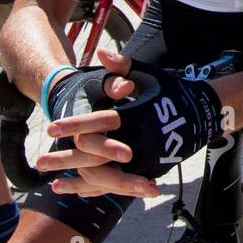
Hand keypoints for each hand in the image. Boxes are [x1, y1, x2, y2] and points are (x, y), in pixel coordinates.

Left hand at [39, 49, 223, 195]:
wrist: (202, 113)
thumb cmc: (168, 90)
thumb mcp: (147, 74)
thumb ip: (121, 66)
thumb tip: (101, 52)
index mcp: (136, 114)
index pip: (99, 122)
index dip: (74, 125)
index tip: (52, 128)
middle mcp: (141, 139)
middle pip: (97, 155)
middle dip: (67, 159)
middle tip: (41, 161)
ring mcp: (147, 159)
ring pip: (107, 177)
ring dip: (78, 181)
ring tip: (53, 183)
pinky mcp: (150, 171)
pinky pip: (119, 185)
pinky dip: (97, 188)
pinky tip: (79, 190)